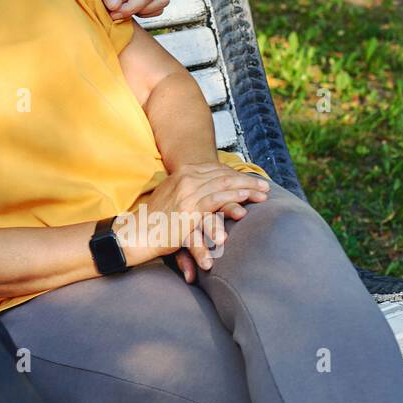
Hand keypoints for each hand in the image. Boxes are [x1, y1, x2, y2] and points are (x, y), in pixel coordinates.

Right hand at [119, 162, 269, 267]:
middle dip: (247, 181)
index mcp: (182, 174)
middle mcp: (186, 179)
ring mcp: (188, 192)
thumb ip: (185, 191)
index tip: (252, 181)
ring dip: (246, 190)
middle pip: (223, 176)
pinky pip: (216, 201)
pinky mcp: (189, 208)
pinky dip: (232, 200)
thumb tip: (202, 194)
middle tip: (265, 187)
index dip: (236, 175)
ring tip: (263, 194)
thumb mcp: (169, 197)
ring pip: (224, 186)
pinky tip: (245, 203)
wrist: (137, 232)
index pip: (216, 170)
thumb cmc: (154, 220)